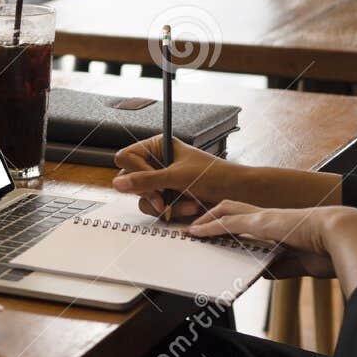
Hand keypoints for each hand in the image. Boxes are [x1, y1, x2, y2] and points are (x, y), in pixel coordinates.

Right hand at [111, 136, 242, 221]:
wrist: (239, 194)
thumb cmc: (214, 176)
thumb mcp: (177, 177)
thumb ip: (145, 181)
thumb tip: (116, 184)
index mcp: (157, 146)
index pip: (127, 157)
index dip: (136, 171)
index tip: (153, 182)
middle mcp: (156, 162)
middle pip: (131, 179)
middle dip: (151, 192)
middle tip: (165, 199)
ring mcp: (162, 181)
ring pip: (142, 197)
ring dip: (164, 204)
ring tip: (187, 203)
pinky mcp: (168, 198)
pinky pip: (155, 208)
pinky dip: (172, 211)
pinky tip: (190, 207)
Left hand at [186, 201, 356, 278]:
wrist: (347, 237)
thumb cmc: (332, 249)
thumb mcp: (299, 262)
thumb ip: (280, 266)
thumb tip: (262, 272)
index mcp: (279, 226)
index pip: (247, 221)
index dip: (228, 223)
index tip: (213, 232)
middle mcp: (269, 217)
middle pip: (231, 209)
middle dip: (209, 216)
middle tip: (191, 226)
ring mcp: (264, 217)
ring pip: (225, 212)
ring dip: (204, 221)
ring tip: (186, 229)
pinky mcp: (262, 222)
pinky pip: (230, 222)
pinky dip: (211, 227)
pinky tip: (197, 232)